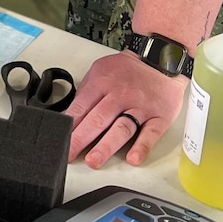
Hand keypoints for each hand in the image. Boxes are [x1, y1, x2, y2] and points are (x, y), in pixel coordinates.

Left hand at [66, 50, 187, 168]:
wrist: (162, 61)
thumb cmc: (129, 70)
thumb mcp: (101, 70)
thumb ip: (87, 91)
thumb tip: (71, 115)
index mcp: (102, 82)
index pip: (81, 107)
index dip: (69, 125)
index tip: (60, 139)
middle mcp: (120, 95)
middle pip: (98, 119)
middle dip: (81, 139)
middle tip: (69, 154)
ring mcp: (140, 107)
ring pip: (121, 128)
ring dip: (106, 146)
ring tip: (94, 160)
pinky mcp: (159, 117)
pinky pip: (151, 133)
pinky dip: (142, 147)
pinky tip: (133, 158)